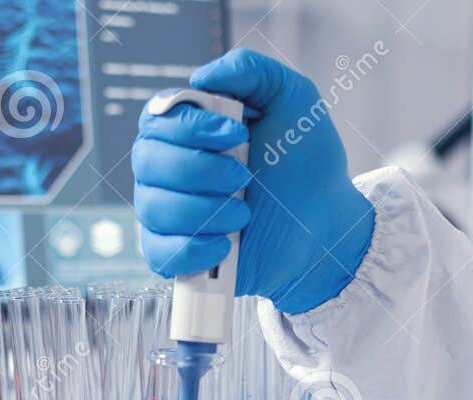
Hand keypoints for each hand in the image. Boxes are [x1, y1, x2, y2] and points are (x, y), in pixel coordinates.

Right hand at [133, 49, 376, 314]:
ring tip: (244, 213)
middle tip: (244, 176)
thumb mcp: (292, 98)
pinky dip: (194, 249)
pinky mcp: (177, 255)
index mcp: (188, 128)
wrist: (325, 224)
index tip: (237, 133)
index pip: (157, 118)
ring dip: (204, 210)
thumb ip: (250, 71)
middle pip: (147, 160)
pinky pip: (159, 254)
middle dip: (199, 169)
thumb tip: (199, 78)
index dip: (191, 126)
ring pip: (153, 207)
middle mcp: (169, 168)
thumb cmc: (305, 162)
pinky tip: (226, 245)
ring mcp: (169, 213)